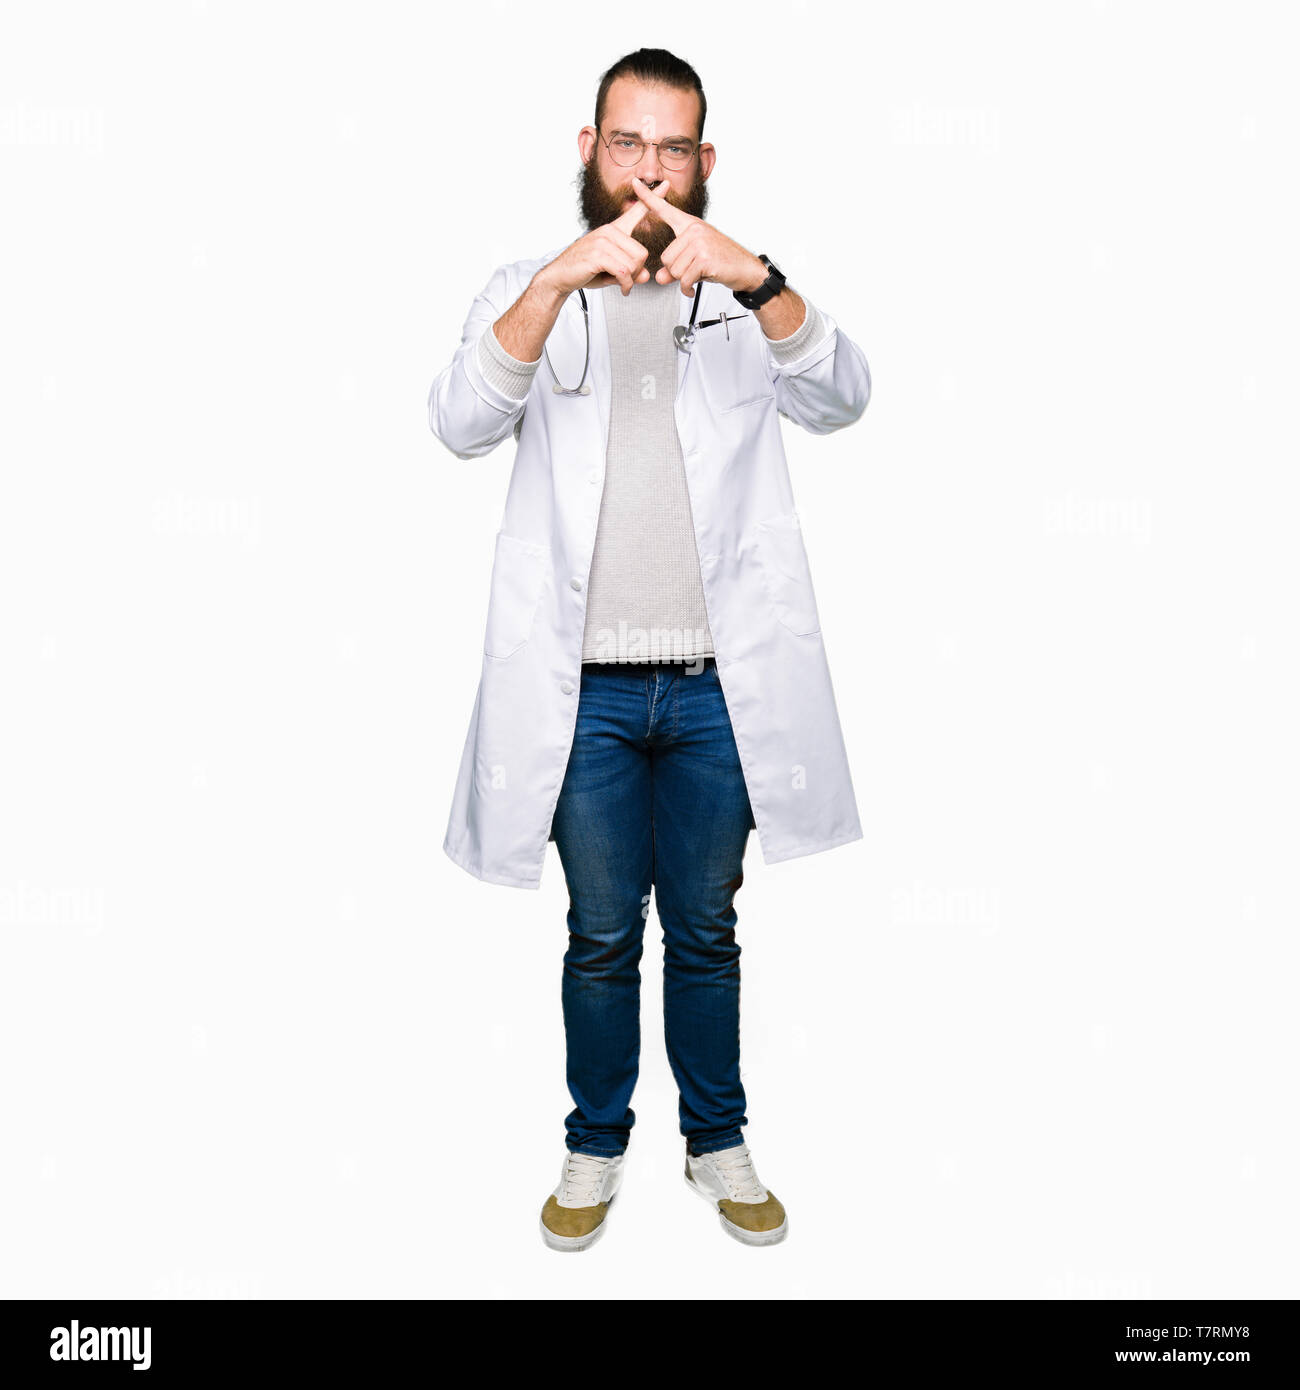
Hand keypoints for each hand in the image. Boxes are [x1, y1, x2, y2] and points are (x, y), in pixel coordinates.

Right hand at [538, 202, 652, 297]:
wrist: (560, 276)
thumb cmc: (584, 271)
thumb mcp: (612, 271)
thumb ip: (631, 271)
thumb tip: (646, 276)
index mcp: (613, 230)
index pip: (636, 211)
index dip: (652, 198)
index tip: (666, 184)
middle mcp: (609, 231)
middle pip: (641, 253)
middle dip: (637, 272)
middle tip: (627, 280)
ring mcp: (602, 241)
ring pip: (633, 264)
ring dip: (630, 280)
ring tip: (621, 284)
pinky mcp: (598, 255)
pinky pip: (624, 272)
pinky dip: (625, 285)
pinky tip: (622, 289)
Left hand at [630, 176, 767, 297]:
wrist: (746, 269)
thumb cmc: (722, 261)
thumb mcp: (694, 262)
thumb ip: (673, 268)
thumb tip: (659, 278)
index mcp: (690, 225)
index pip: (665, 209)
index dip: (648, 197)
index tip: (634, 183)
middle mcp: (693, 229)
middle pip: (666, 258)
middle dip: (677, 271)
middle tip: (694, 269)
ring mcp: (699, 242)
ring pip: (673, 270)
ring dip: (684, 279)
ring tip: (700, 273)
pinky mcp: (704, 258)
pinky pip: (684, 279)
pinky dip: (688, 288)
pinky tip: (695, 286)